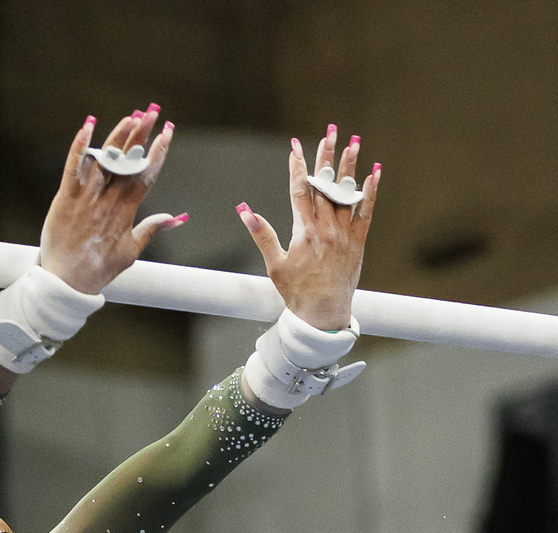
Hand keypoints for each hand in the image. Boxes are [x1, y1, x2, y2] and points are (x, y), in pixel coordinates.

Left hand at [39, 106, 186, 294]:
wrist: (65, 282)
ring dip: (118, 136)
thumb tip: (176, 218)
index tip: (169, 132)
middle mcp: (108, 201)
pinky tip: (88, 126)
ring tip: (131, 116)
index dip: (158, 152)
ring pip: (105, 160)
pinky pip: (73, 168)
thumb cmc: (97, 269)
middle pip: (128, 161)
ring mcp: (86, 198)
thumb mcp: (130, 252)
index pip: (146, 175)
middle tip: (153, 112)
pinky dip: (80, 147)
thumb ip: (151, 230)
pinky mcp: (65, 199)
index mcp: (126, 211)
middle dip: (142, 135)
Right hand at [237, 125, 379, 329]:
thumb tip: (245, 211)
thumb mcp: (274, 265)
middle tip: (329, 132)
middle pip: (325, 185)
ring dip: (349, 166)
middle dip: (325, 157)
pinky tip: (374, 171)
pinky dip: (371, 190)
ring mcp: (345, 233)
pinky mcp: (358, 241)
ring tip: (352, 142)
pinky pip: (367, 210)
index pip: (300, 191)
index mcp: (304, 232)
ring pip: (347, 193)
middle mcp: (326, 228)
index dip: (297, 167)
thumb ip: (262, 234)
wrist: (323, 313)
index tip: (295, 147)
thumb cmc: (296, 291)